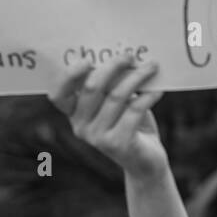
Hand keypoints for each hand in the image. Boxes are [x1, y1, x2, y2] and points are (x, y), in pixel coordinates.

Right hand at [50, 58, 167, 182]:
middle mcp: (81, 127)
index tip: (88, 59)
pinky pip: (134, 110)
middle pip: (93, 87)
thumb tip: (123, 55)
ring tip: (151, 67)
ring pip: (116, 96)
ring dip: (136, 77)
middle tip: (130, 55)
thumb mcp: (118, 102)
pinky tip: (158, 90)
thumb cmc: (131, 124)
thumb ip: (113, 84)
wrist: (146, 161)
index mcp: (74, 114)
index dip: (69, 75)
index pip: (58, 94)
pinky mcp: (118, 144)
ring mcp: (97, 137)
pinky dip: (148, 96)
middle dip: (113, 66)